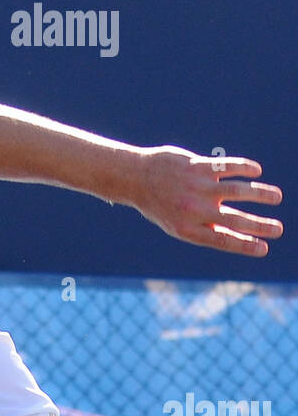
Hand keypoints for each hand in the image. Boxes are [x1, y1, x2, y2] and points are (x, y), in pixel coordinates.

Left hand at [133, 146, 282, 257]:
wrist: (137, 179)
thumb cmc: (161, 205)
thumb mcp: (177, 225)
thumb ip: (205, 229)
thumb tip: (236, 237)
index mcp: (188, 229)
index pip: (223, 240)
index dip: (245, 246)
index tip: (263, 249)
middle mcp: (194, 210)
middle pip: (235, 220)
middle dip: (260, 226)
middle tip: (278, 230)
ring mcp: (197, 187)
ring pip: (237, 190)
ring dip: (260, 194)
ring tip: (276, 197)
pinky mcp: (198, 166)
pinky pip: (227, 166)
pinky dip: (245, 168)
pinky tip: (257, 172)